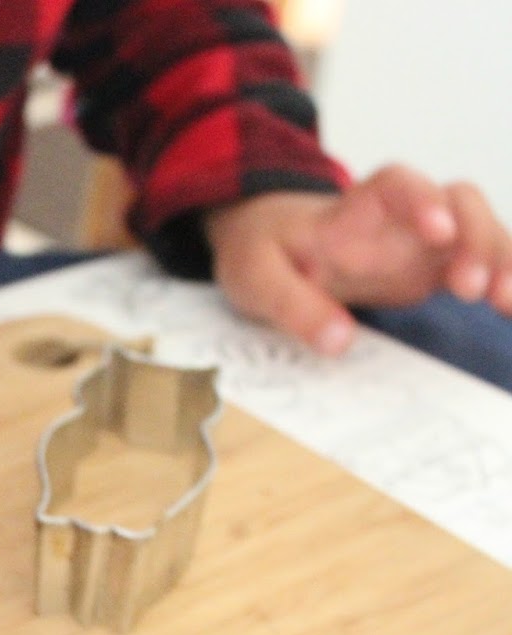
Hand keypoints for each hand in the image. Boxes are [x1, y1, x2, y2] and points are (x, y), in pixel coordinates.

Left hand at [204, 164, 511, 353]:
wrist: (265, 243)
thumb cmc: (262, 251)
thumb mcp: (256, 276)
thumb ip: (293, 305)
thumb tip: (339, 341)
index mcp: (353, 208)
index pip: (398, 184)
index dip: (423, 200)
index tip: (437, 231)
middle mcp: (398, 216)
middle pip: (459, 202)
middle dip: (476, 237)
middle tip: (470, 288)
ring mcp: (421, 242)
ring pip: (480, 231)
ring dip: (500, 260)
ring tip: (503, 304)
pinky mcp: (430, 269)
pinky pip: (480, 265)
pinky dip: (502, 279)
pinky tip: (511, 310)